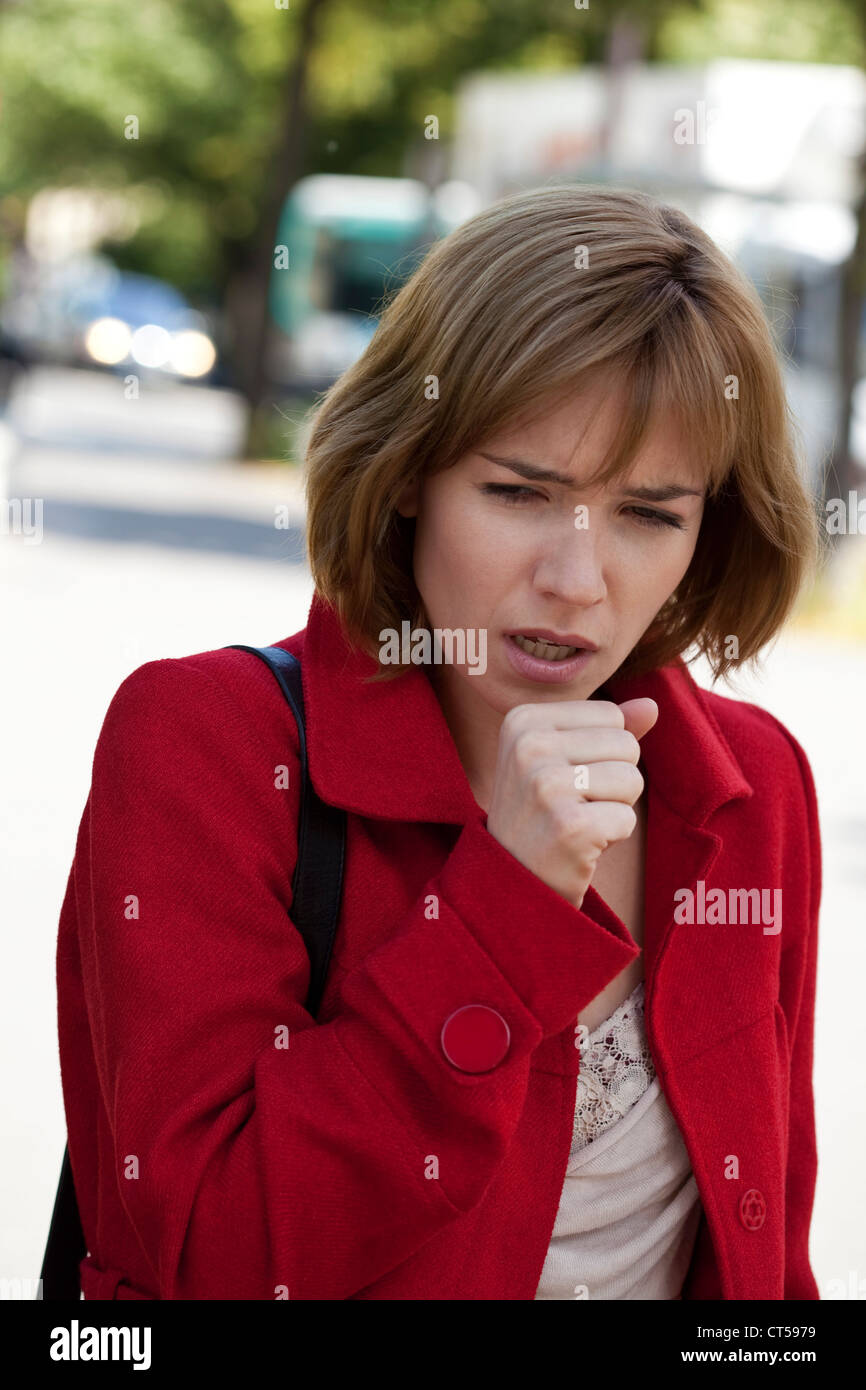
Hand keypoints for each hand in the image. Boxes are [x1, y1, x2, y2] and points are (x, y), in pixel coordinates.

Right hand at [485, 697, 657, 909]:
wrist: (511, 878)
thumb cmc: (542, 814)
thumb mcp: (562, 759)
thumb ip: (606, 730)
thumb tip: (651, 705)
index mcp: (522, 720)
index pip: (610, 715)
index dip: (601, 753)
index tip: (564, 779)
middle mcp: (528, 746)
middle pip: (625, 744)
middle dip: (614, 781)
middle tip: (573, 805)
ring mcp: (545, 786)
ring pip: (632, 778)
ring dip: (616, 808)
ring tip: (578, 822)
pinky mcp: (569, 825)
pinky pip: (628, 818)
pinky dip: (613, 836)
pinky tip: (580, 845)